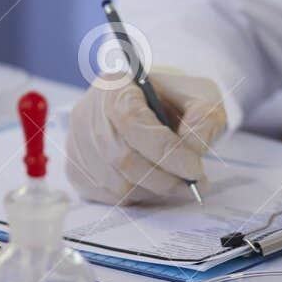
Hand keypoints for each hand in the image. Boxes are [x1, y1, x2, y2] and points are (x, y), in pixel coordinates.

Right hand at [65, 71, 226, 204]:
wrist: (149, 106)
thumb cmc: (173, 100)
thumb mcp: (200, 95)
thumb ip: (205, 116)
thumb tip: (194, 147)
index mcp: (117, 86)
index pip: (134, 122)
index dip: (166, 152)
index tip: (196, 170)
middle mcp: (88, 112)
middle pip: (123, 158)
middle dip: (165, 178)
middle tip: (195, 185)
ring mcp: (77, 142)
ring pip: (117, 183)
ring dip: (155, 190)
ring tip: (178, 182)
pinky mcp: (76, 169)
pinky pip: (109, 196)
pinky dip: (139, 196)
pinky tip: (154, 182)